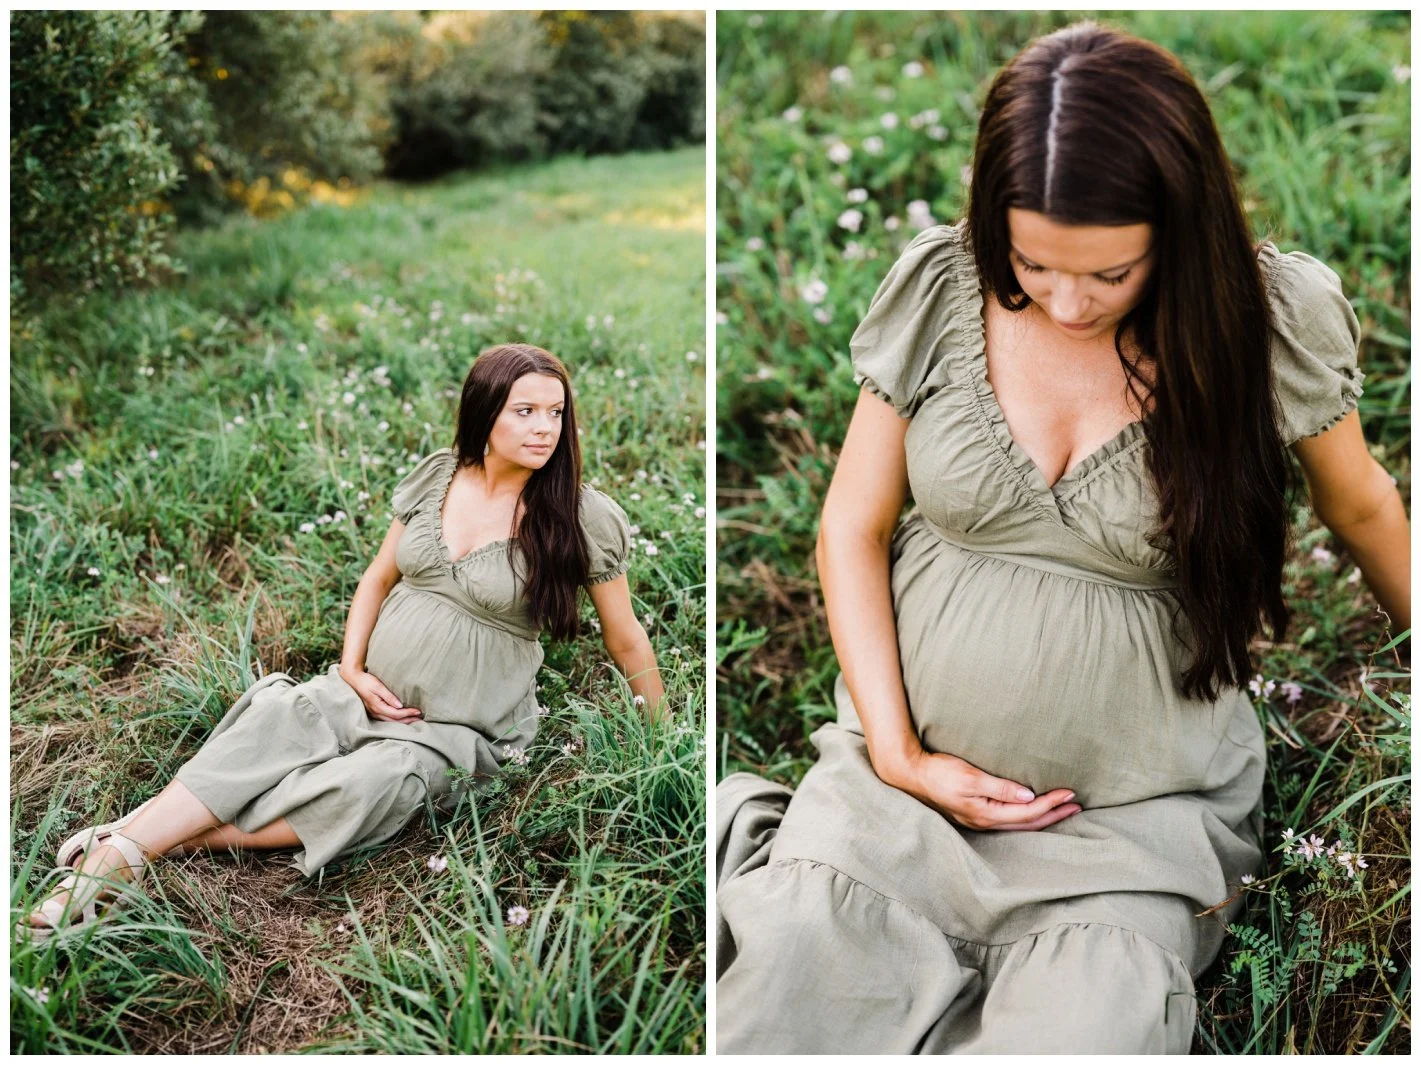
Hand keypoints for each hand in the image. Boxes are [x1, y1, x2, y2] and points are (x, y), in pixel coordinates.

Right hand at [341, 666, 421, 723]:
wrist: (354, 680)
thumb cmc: (367, 681)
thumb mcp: (378, 686)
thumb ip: (389, 696)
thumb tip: (400, 706)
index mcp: (377, 706)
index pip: (396, 714)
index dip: (408, 713)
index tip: (419, 711)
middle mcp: (376, 712)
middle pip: (395, 721)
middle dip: (408, 720)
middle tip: (420, 718)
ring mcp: (374, 713)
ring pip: (391, 722)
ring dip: (403, 721)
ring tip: (415, 719)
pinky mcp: (374, 711)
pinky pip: (387, 719)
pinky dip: (397, 720)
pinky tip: (403, 718)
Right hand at [882, 748, 1080, 831]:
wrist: (911, 774)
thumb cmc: (938, 772)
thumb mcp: (969, 777)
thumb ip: (999, 787)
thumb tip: (1028, 795)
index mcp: (986, 813)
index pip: (1028, 811)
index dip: (1051, 804)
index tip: (1070, 793)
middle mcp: (985, 822)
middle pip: (1028, 823)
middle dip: (1054, 815)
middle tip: (1076, 807)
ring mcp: (979, 820)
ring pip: (1020, 824)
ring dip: (1043, 817)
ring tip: (1062, 810)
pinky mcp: (975, 814)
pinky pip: (1009, 819)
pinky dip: (1027, 815)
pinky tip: (1032, 809)